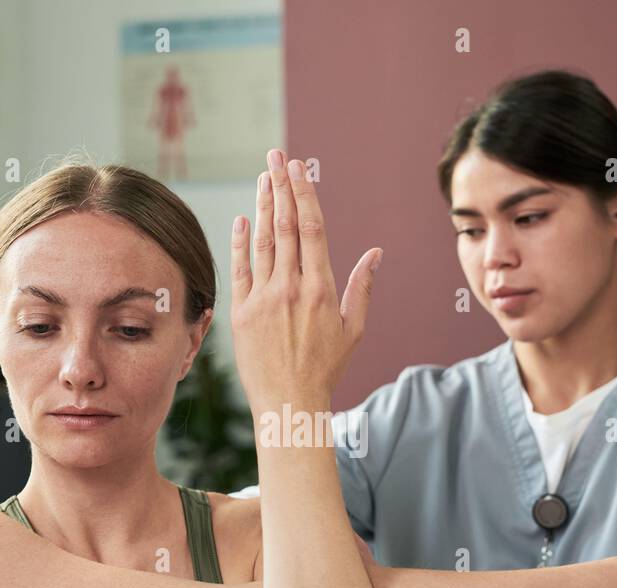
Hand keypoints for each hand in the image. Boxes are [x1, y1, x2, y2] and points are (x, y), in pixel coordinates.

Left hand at [230, 148, 381, 412]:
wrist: (288, 403)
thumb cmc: (325, 369)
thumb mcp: (353, 330)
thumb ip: (361, 287)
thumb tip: (375, 253)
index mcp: (321, 289)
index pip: (313, 229)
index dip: (305, 194)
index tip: (300, 169)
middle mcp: (291, 288)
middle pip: (286, 226)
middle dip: (281, 187)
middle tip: (276, 157)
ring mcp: (264, 299)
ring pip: (263, 241)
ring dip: (263, 206)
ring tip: (263, 178)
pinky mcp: (242, 312)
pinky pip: (241, 269)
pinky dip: (242, 242)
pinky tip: (243, 219)